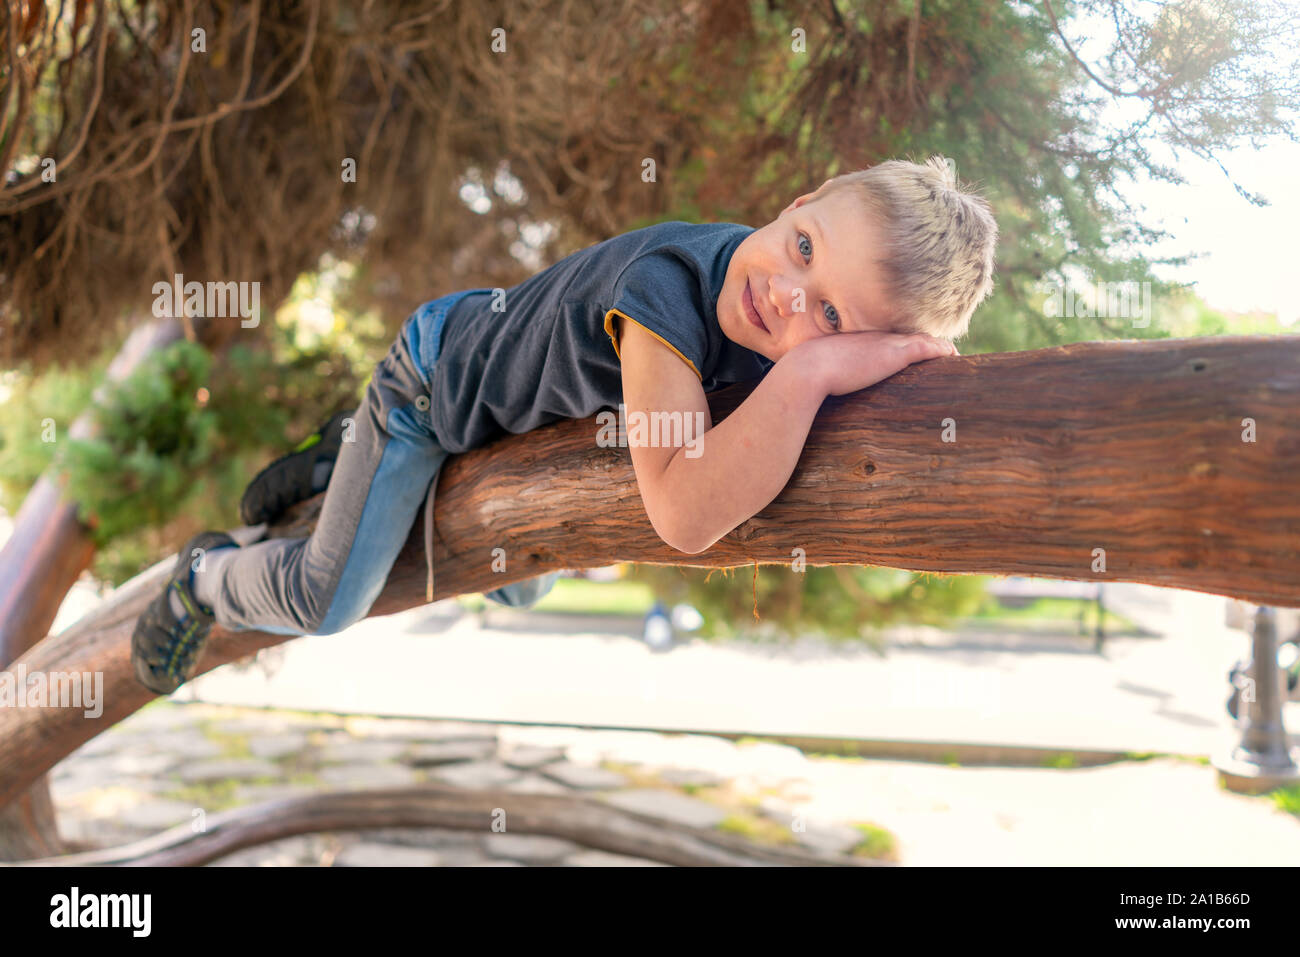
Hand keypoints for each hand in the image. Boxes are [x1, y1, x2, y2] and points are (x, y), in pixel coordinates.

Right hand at [791, 331, 956, 397]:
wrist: (808, 369)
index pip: (888, 339)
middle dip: (926, 342)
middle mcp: (876, 338)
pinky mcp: (897, 354)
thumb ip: (825, 376)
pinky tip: (954, 355)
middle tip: (941, 352)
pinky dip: (942, 349)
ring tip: (953, 354)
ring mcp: (887, 343)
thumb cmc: (806, 375)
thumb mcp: (818, 372)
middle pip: (908, 335)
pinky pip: (928, 347)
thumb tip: (819, 391)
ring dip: (938, 346)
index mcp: (860, 341)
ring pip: (922, 339)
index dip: (903, 343)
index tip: (913, 351)